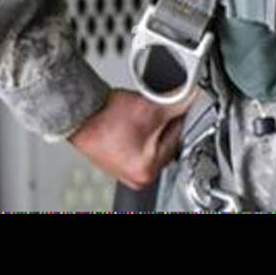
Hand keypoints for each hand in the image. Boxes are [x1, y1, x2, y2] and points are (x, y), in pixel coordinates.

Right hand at [67, 87, 196, 188]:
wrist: (79, 113)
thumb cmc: (105, 118)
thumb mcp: (152, 108)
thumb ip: (181, 102)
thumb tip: (196, 97)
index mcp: (147, 172)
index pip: (179, 138)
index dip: (180, 117)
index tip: (180, 104)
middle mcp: (137, 178)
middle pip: (167, 142)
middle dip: (164, 123)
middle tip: (154, 108)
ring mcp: (126, 171)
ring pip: (154, 142)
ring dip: (152, 126)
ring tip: (140, 114)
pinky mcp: (118, 162)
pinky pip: (140, 143)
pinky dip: (140, 131)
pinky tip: (132, 120)